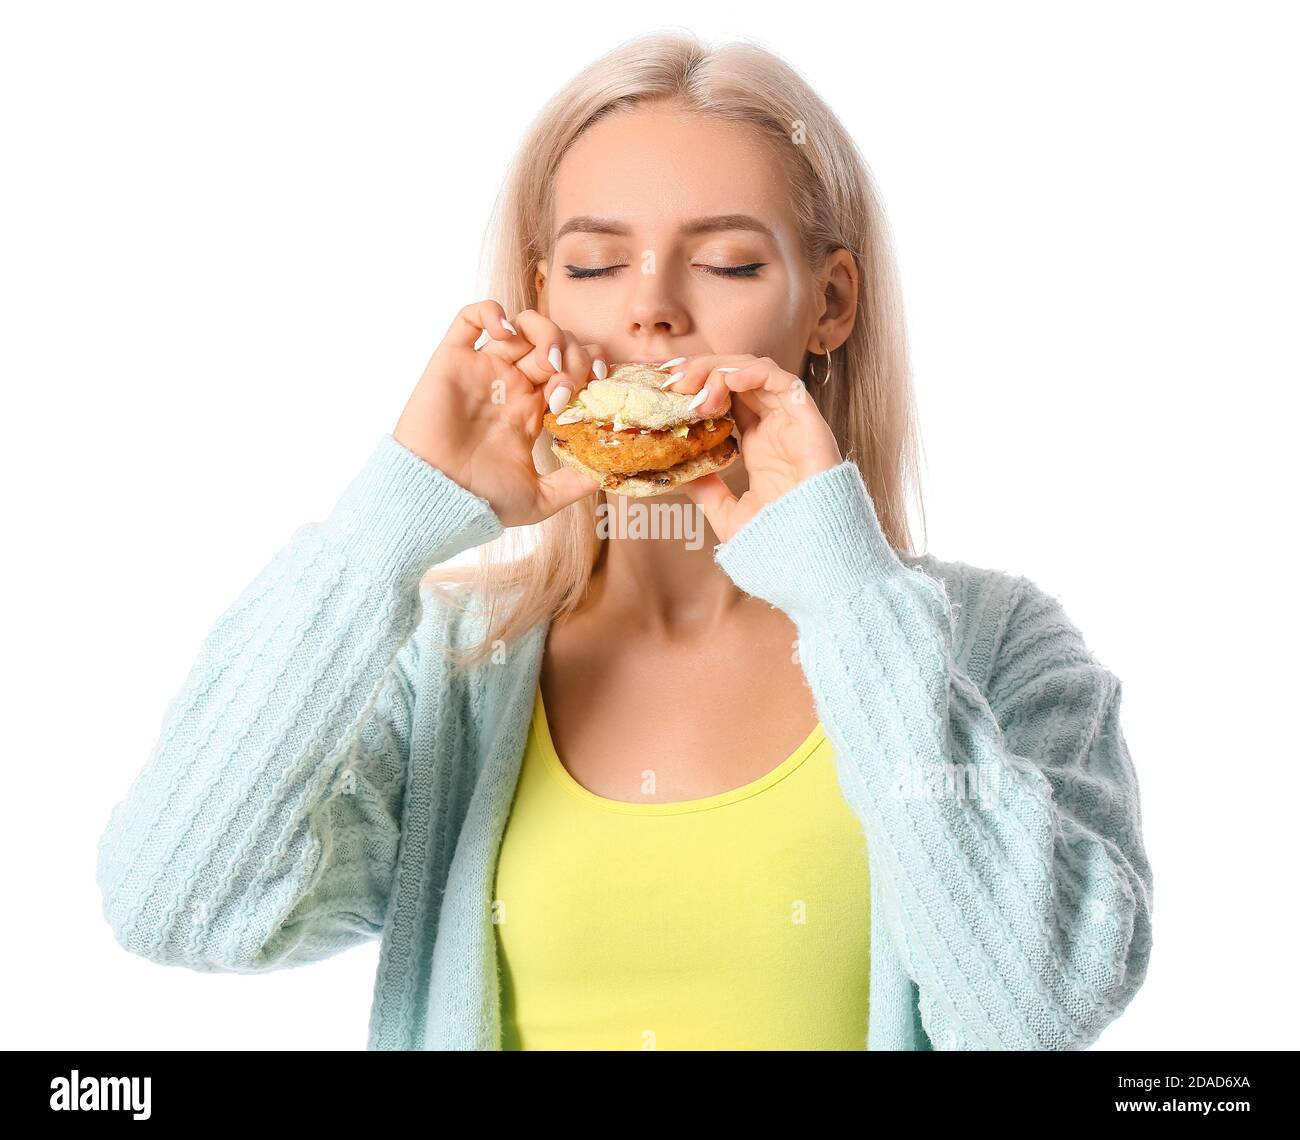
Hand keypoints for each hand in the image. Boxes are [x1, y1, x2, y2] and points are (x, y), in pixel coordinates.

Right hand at [393, 300, 609, 526]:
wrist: (437, 498)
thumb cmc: (481, 501)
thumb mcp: (540, 499)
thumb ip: (573, 484)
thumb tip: (607, 472)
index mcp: (533, 410)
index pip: (572, 369)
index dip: (591, 367)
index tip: (599, 383)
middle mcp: (511, 385)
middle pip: (555, 344)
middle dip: (573, 355)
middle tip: (568, 384)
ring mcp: (483, 370)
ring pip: (523, 325)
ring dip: (546, 332)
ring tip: (548, 361)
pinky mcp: (453, 361)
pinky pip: (470, 317)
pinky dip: (493, 311)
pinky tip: (508, 332)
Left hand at [660, 354, 842, 542]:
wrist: (809, 556)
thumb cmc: (778, 540)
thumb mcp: (729, 515)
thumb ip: (708, 493)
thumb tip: (679, 476)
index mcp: (758, 443)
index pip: (728, 396)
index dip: (699, 384)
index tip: (668, 386)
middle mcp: (775, 426)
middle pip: (738, 377)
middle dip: (703, 370)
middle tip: (673, 380)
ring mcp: (792, 422)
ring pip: (757, 372)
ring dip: (722, 370)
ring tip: (694, 387)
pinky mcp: (808, 422)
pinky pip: (783, 382)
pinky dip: (753, 373)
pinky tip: (728, 381)